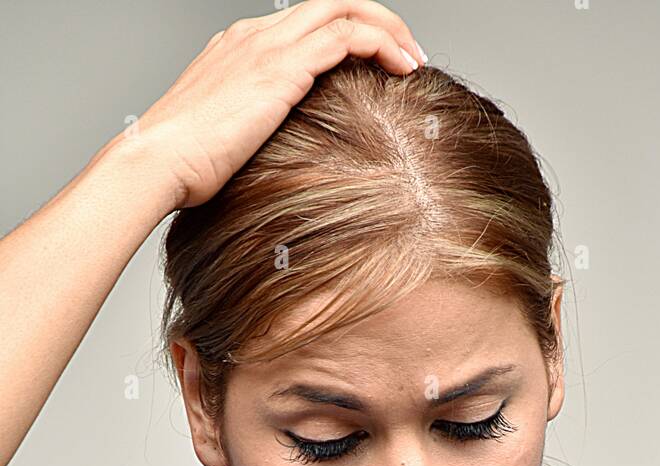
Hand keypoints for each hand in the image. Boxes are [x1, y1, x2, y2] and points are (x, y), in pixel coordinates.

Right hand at [125, 0, 425, 208]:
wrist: (157, 162)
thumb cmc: (182, 168)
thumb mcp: (223, 143)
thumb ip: (252, 135)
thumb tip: (277, 164)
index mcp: (239, 49)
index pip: (304, 23)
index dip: (347, 33)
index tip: (376, 62)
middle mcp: (254, 36)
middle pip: (330, 3)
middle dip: (377, 21)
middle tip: (407, 52)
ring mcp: (266, 46)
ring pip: (344, 9)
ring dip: (388, 31)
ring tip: (414, 60)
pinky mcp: (281, 67)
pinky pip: (345, 36)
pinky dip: (381, 45)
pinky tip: (402, 70)